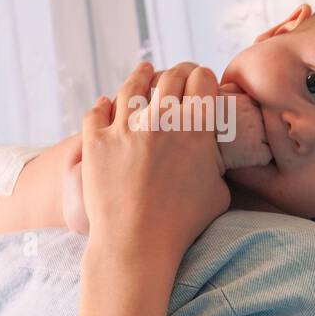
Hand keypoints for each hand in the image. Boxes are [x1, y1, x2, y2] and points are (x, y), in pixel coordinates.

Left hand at [80, 61, 230, 263]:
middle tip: (179, 75)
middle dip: (179, 71)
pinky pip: (97, 110)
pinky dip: (103, 104)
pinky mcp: (96, 140)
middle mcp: (161, 120)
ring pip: (132, 85)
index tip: (202, 82)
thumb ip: (216, 163)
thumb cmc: (182, 225)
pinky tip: (106, 103)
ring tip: (144, 71)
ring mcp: (125, 127)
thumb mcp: (219, 192)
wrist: (136, 244)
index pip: (202, 79)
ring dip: (142, 75)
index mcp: (196, 128)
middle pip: (171, 76)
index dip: (204, 78)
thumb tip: (214, 154)